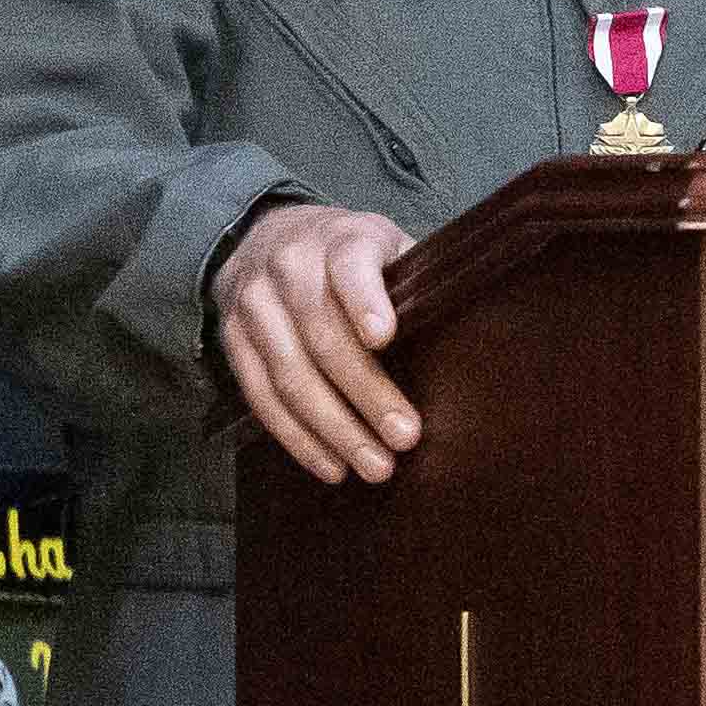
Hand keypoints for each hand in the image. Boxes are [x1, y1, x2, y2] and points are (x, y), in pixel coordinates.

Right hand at [212, 201, 419, 483]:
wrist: (265, 239)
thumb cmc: (349, 256)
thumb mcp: (387, 248)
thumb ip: (417, 283)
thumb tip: (472, 339)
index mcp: (340, 240)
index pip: (350, 267)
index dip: (365, 300)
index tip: (383, 336)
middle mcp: (289, 267)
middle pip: (323, 337)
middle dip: (366, 393)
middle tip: (405, 438)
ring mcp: (255, 306)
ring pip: (290, 375)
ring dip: (334, 429)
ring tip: (376, 466)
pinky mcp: (233, 342)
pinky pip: (261, 398)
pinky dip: (298, 438)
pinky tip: (332, 466)